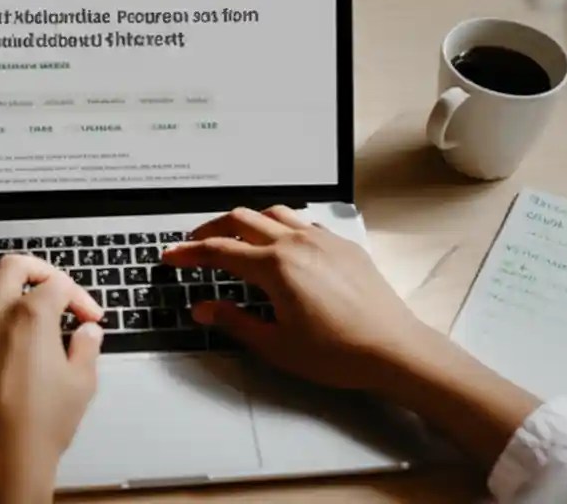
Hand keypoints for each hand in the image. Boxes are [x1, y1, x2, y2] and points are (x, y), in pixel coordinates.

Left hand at [0, 254, 104, 502]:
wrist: (0, 456)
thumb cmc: (42, 422)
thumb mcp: (81, 383)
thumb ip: (86, 347)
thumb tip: (88, 333)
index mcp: (31, 315)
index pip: (59, 285)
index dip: (80, 298)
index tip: (88, 318)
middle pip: (14, 265)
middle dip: (39, 271)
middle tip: (54, 288)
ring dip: (2, 281)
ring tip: (18, 296)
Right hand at [164, 206, 541, 468]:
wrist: (394, 350)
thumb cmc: (339, 353)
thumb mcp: (275, 345)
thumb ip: (234, 322)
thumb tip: (204, 309)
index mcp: (275, 266)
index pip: (219, 251)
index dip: (189, 253)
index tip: (172, 256)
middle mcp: (296, 243)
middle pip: (242, 220)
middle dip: (212, 229)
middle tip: (195, 244)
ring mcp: (322, 240)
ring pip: (273, 213)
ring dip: (247, 221)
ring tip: (234, 237)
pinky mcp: (343, 245)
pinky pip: (303, 222)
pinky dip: (280, 226)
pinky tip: (281, 244)